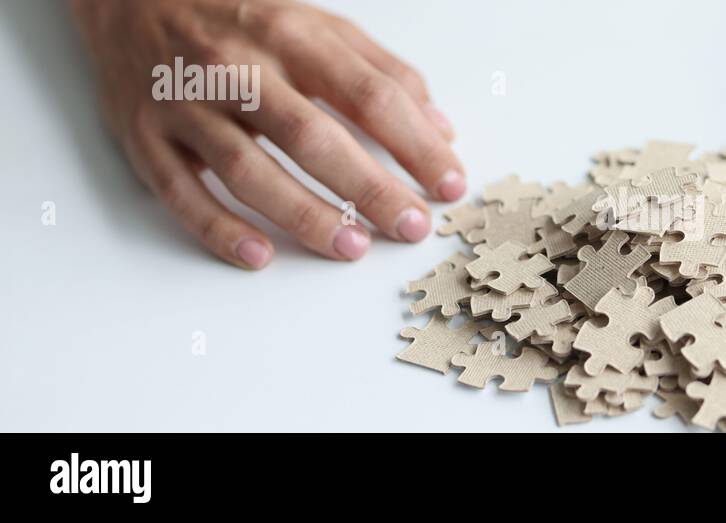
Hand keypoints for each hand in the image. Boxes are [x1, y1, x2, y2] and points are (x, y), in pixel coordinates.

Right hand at [69, 0, 463, 268]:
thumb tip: (439, 129)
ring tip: (351, 247)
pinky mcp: (145, 137)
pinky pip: (182, 192)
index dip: (415, 144)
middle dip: (370, 188)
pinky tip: (260, 255)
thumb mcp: (316, 23)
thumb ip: (380, 71)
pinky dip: (220, 228)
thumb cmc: (239, 17)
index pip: (369, 95)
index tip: (449, 184)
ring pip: (248, 169)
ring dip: (304, 214)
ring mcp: (187, 104)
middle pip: (313, 137)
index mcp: (290, 36)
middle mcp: (238, 68)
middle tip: (411, 226)